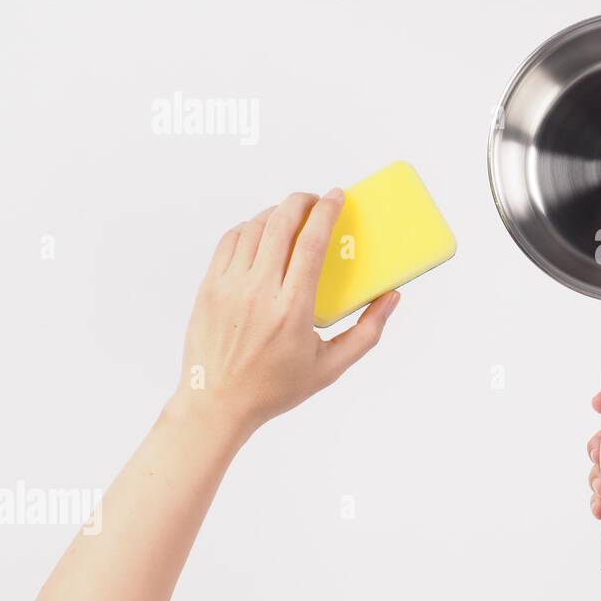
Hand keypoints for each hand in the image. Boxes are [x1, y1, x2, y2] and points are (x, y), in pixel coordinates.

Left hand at [171, 188, 398, 444]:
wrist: (216, 404)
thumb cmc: (275, 388)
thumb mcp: (331, 367)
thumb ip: (368, 332)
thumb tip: (392, 297)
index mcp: (292, 310)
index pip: (311, 244)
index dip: (326, 212)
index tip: (337, 196)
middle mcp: (258, 293)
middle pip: (280, 224)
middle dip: (302, 202)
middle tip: (316, 200)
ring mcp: (229, 288)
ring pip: (254, 228)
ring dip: (276, 213)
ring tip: (292, 215)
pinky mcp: (208, 288)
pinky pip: (229, 241)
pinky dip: (249, 227)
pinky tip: (262, 232)